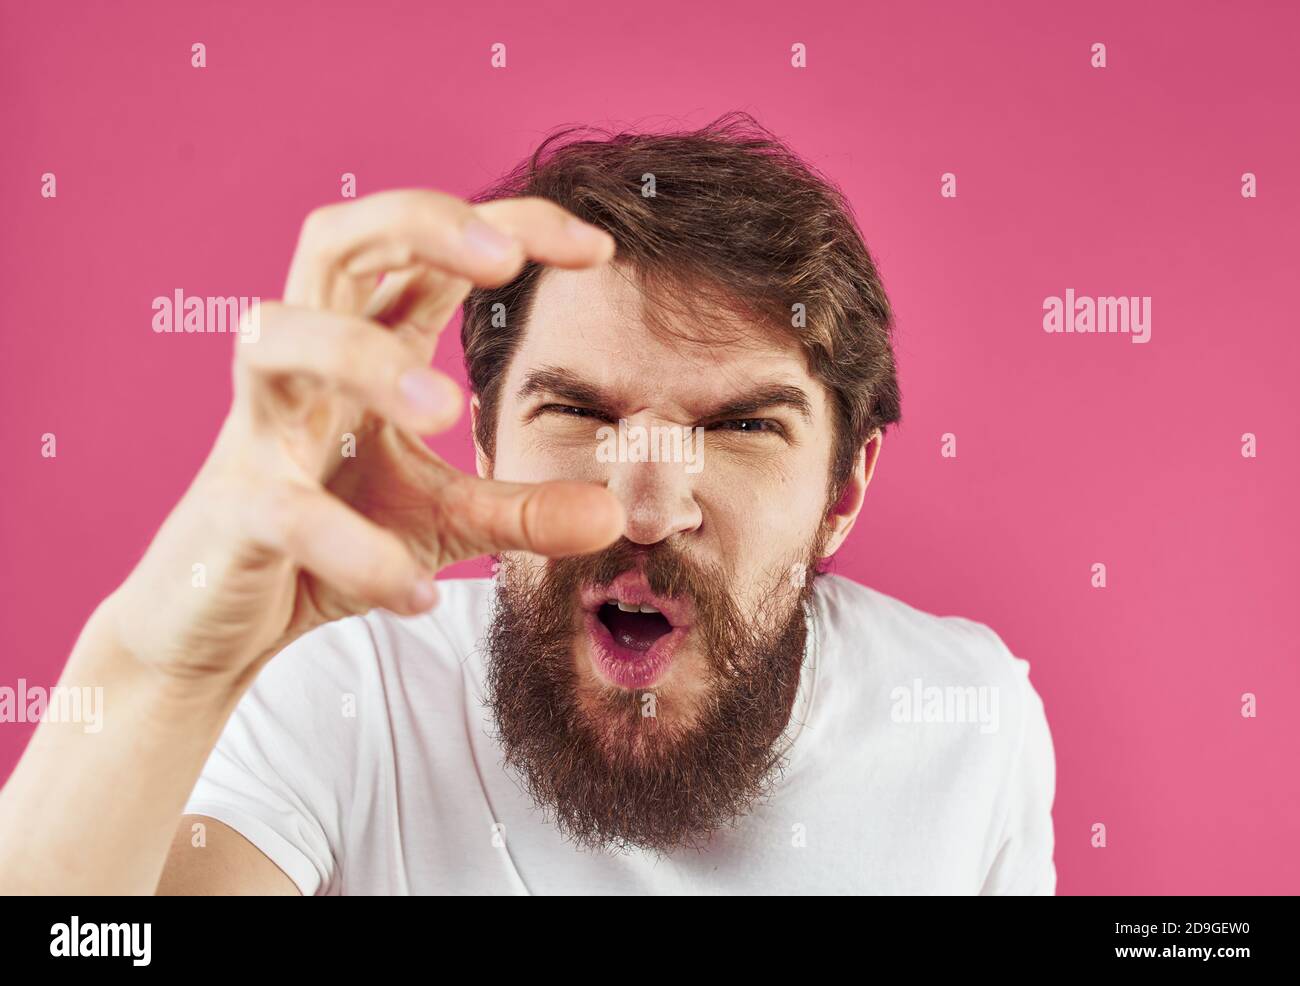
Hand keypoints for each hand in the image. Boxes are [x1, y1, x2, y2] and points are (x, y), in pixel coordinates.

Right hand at [103, 190, 624, 683]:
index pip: (425, 254)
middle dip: (416, 223)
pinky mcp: (231, 510)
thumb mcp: (441, 520)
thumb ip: (522, 511)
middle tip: (504, 261)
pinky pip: (286, 509)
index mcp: (358, 347)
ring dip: (362, 360)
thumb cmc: (326, 540)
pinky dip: (355, 548)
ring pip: (278, 340)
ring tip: (445, 409)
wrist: (213, 621)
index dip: (506, 227)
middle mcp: (301, 366)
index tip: (597, 249)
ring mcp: (257, 430)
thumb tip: (616, 514)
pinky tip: (415, 589)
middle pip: (334, 242)